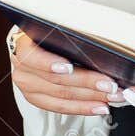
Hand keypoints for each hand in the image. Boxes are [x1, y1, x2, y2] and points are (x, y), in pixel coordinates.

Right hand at [9, 31, 123, 116]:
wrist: (34, 44)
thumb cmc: (49, 33)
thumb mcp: (55, 27)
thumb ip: (70, 33)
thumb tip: (99, 38)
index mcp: (22, 45)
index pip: (32, 56)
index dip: (49, 63)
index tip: (69, 67)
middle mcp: (22, 68)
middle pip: (56, 80)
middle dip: (87, 82)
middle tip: (110, 85)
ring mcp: (29, 87)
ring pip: (62, 96)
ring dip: (91, 97)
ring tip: (112, 96)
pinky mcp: (37, 99)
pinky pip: (61, 108)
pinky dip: (83, 107)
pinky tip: (99, 106)